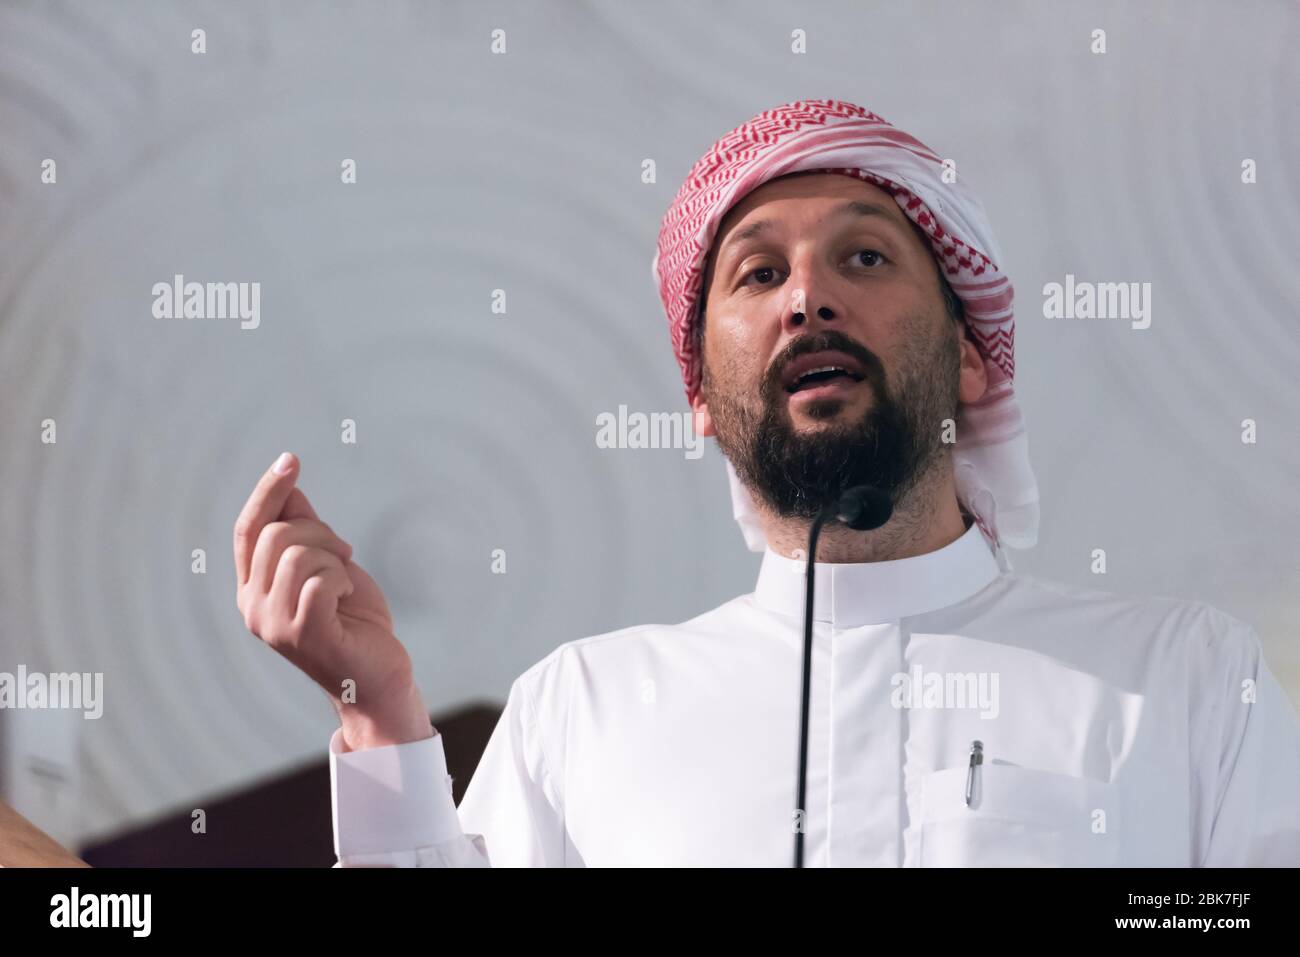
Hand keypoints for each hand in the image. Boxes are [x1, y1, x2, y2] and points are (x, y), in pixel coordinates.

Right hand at [233, 452, 433, 750]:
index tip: (291, 460)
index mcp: (254, 586)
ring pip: (297, 555)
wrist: (377, 676)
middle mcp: (253, 606)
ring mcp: (274, 624)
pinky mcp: (302, 635)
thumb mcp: (329, 565)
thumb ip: (305, 531)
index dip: (267, 491)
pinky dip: (340, 579)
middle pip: (276, 535)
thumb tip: (289, 488)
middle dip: (320, 531)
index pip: (248, 529)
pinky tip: (346, 598)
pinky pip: (318, 581)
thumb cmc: (354, 621)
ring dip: (332, 558)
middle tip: (343, 554)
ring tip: (344, 582)